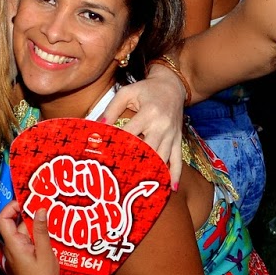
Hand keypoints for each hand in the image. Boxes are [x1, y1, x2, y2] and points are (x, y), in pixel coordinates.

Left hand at [0, 200, 62, 274]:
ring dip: (37, 226)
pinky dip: (37, 236)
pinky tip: (51, 235)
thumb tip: (40, 208)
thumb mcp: (45, 252)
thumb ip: (41, 230)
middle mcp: (11, 248)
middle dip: (30, 214)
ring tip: (54, 219)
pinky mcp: (23, 259)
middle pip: (17, 224)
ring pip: (24, 233)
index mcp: (13, 245)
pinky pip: (28, 242)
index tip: (28, 201)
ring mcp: (17, 254)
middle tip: (47, 207)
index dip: (12, 206)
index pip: (3, 219)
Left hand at [102, 70, 186, 186]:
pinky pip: (178, 160)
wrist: (173, 86)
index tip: (104, 158)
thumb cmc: (145, 90)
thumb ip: (110, 109)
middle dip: (135, 164)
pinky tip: (171, 188)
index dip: (117, 146)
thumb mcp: (126, 93)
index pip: (130, 134)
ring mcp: (172, 135)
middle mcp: (162, 126)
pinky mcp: (178, 140)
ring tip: (138, 188)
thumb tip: (96, 126)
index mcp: (148, 113)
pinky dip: (175, 174)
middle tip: (120, 179)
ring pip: (162, 158)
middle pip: (148, 150)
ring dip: (152, 173)